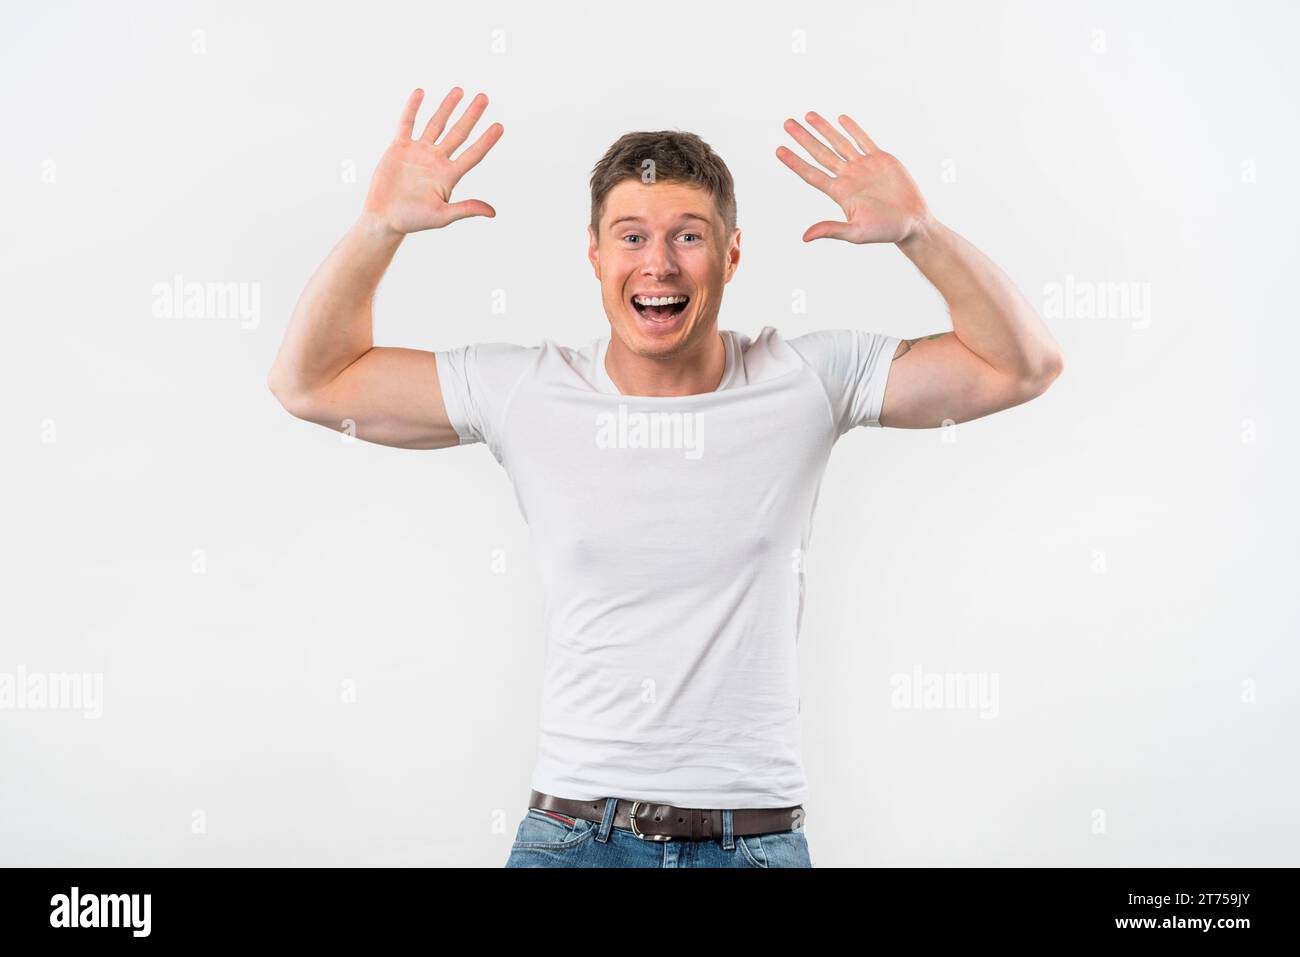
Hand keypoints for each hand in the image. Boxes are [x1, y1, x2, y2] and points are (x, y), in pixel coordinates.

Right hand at [362, 86, 503, 233]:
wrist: (384, 217)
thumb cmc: (413, 220)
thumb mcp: (442, 216)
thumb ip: (465, 209)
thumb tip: (492, 212)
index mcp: (449, 175)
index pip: (473, 154)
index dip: (486, 141)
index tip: (500, 126)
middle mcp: (437, 160)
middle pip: (458, 133)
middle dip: (471, 116)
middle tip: (484, 97)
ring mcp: (419, 151)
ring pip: (436, 124)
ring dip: (447, 107)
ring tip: (459, 90)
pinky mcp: (400, 147)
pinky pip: (407, 123)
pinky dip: (413, 108)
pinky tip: (421, 92)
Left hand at [776, 111, 930, 243]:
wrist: (912, 222)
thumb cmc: (884, 231)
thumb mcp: (856, 232)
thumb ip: (831, 230)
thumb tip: (805, 237)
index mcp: (840, 192)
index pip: (812, 174)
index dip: (795, 162)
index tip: (779, 150)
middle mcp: (848, 176)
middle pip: (821, 153)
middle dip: (804, 138)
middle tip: (787, 123)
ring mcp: (864, 166)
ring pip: (839, 142)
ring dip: (824, 128)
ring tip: (808, 115)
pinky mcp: (881, 159)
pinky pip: (864, 140)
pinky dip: (853, 128)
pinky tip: (840, 118)